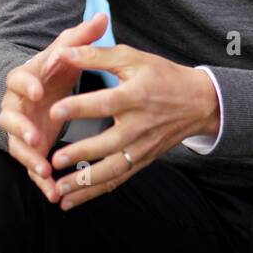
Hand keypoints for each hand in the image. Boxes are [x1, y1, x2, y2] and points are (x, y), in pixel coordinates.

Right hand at [0, 13, 110, 202]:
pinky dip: (39, 179)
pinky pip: (30, 165)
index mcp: (24, 79)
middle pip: (10, 118)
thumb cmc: (54, 68)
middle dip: (21, 129)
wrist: (40, 89)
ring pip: (16, 146)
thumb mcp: (66, 51)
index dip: (26, 84)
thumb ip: (82, 37)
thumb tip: (102, 16)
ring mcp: (19, 129)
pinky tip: (52, 193)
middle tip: (36, 138)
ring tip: (44, 171)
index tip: (38, 90)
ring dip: (29, 159)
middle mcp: (16, 105)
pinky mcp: (28, 148)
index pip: (18, 79)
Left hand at [43, 45, 219, 209]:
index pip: (106, 103)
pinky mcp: (143, 160)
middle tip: (54, 160)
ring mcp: (142, 146)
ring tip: (58, 189)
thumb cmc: (163, 76)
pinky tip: (71, 200)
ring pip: (113, 169)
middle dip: (82, 154)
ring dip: (85, 182)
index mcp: (136, 96)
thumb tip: (63, 52)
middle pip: (109, 143)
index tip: (54, 110)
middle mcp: (140, 125)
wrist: (199, 102)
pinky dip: (94, 192)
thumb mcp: (134, 58)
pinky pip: (117, 180)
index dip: (80, 106)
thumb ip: (97, 55)